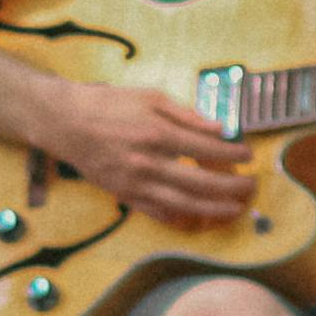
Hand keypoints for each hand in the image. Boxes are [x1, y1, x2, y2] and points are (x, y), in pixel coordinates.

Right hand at [49, 80, 257, 227]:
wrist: (65, 122)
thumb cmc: (109, 104)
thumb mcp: (150, 98)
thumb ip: (187, 115)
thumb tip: (221, 128)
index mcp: (157, 134)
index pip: (205, 149)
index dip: (231, 154)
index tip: (247, 155)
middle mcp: (148, 163)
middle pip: (199, 182)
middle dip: (230, 187)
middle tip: (250, 186)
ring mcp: (135, 183)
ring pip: (182, 204)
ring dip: (212, 209)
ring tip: (234, 209)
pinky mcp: (123, 195)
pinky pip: (156, 212)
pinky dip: (178, 218)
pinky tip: (196, 218)